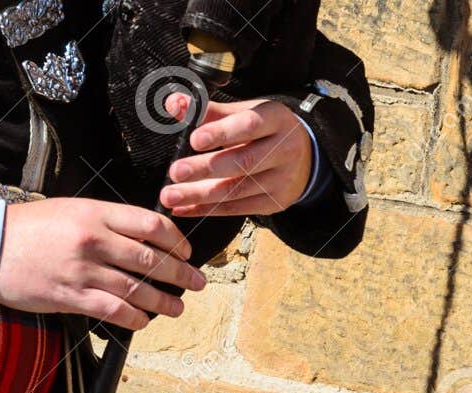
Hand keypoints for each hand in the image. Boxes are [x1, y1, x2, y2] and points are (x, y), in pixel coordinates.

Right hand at [0, 197, 205, 331]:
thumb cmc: (27, 228)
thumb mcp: (71, 210)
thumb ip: (105, 221)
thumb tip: (139, 237)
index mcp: (96, 214)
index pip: (151, 225)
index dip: (176, 241)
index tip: (185, 251)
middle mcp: (94, 241)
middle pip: (150, 258)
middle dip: (179, 273)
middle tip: (195, 282)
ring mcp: (82, 271)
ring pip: (136, 288)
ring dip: (162, 301)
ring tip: (176, 307)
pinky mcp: (69, 297)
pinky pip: (112, 309)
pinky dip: (133, 317)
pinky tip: (142, 320)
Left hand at [158, 94, 313, 216]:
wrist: (302, 158)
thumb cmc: (263, 132)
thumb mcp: (243, 114)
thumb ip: (208, 112)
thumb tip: (173, 104)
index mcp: (276, 119)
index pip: (249, 125)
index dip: (222, 133)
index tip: (194, 139)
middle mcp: (284, 149)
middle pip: (242, 161)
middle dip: (205, 168)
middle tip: (175, 171)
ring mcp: (281, 179)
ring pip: (236, 190)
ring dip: (198, 194)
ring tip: (169, 195)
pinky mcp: (274, 202)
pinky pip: (235, 209)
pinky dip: (205, 209)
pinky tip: (182, 208)